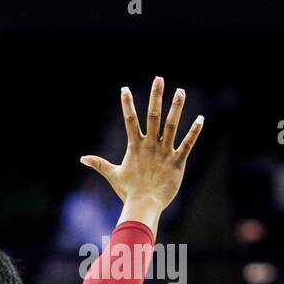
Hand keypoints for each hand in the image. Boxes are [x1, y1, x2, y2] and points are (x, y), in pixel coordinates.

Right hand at [81, 77, 202, 215]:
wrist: (143, 205)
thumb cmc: (128, 191)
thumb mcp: (113, 175)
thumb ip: (99, 164)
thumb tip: (82, 159)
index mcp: (135, 147)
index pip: (130, 120)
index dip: (127, 104)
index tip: (125, 88)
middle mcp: (150, 145)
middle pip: (152, 116)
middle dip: (155, 96)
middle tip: (158, 78)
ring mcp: (164, 152)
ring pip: (172, 125)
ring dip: (176, 107)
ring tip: (180, 91)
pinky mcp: (177, 161)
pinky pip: (187, 144)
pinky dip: (194, 131)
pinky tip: (201, 118)